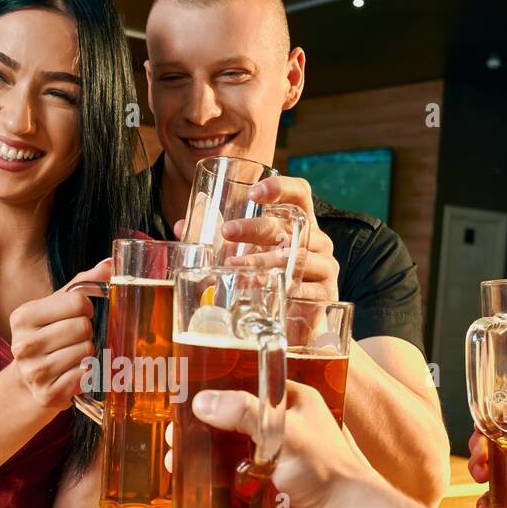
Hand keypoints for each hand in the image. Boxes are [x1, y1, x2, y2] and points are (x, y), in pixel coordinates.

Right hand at [8, 259, 106, 410]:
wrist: (28, 382)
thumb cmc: (47, 337)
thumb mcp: (56, 307)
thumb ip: (81, 284)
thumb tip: (110, 264)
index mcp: (23, 316)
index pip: (77, 301)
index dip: (85, 308)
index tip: (79, 315)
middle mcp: (24, 344)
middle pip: (83, 327)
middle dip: (86, 332)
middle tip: (74, 339)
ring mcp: (35, 372)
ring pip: (87, 351)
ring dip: (87, 353)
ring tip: (72, 356)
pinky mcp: (49, 393)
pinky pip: (86, 375)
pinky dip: (86, 373)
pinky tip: (72, 372)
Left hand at [172, 174, 338, 301]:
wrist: (299, 320)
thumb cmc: (272, 277)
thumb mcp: (249, 252)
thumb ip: (219, 239)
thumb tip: (180, 227)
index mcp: (299, 222)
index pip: (299, 193)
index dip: (280, 187)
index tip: (254, 192)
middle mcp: (316, 239)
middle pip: (290, 224)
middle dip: (255, 227)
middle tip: (226, 232)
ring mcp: (325, 265)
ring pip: (296, 257)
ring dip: (263, 261)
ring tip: (235, 267)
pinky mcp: (326, 292)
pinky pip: (305, 287)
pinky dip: (282, 289)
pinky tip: (263, 291)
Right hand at [188, 382, 378, 507]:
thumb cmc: (324, 469)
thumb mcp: (281, 432)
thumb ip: (244, 413)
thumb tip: (202, 402)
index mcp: (293, 400)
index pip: (247, 382)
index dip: (216, 388)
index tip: (186, 395)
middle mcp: (285, 423)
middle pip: (234, 416)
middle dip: (202, 425)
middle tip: (174, 434)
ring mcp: (278, 453)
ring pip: (232, 446)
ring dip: (205, 452)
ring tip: (176, 460)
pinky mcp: (272, 481)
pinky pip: (238, 472)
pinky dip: (218, 475)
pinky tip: (195, 480)